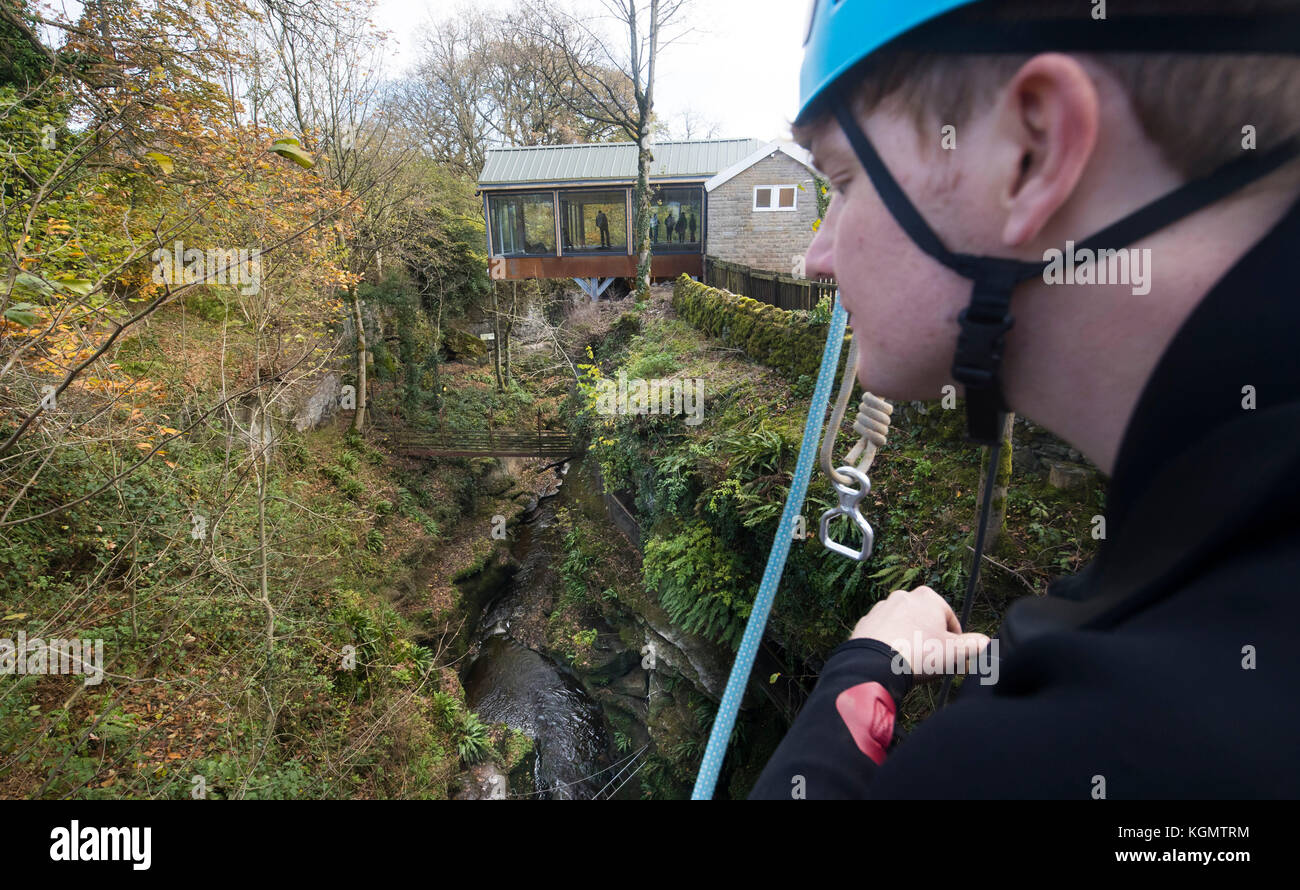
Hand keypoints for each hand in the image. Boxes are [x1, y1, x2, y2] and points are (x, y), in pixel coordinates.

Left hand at [849, 586, 991, 681]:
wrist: (875, 663)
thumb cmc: (919, 654)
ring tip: (913, 663)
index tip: (953, 658)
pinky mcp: (866, 622)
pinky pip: (885, 633)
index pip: (950, 620)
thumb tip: (988, 643)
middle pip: (926, 621)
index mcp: (928, 598)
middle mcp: (903, 597)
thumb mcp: (957, 652)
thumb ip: (976, 646)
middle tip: (934, 662)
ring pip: (905, 626)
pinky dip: (891, 644)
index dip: (955, 641)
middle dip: (932, 640)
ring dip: (911, 641)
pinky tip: (894, 661)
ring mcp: (882, 608)